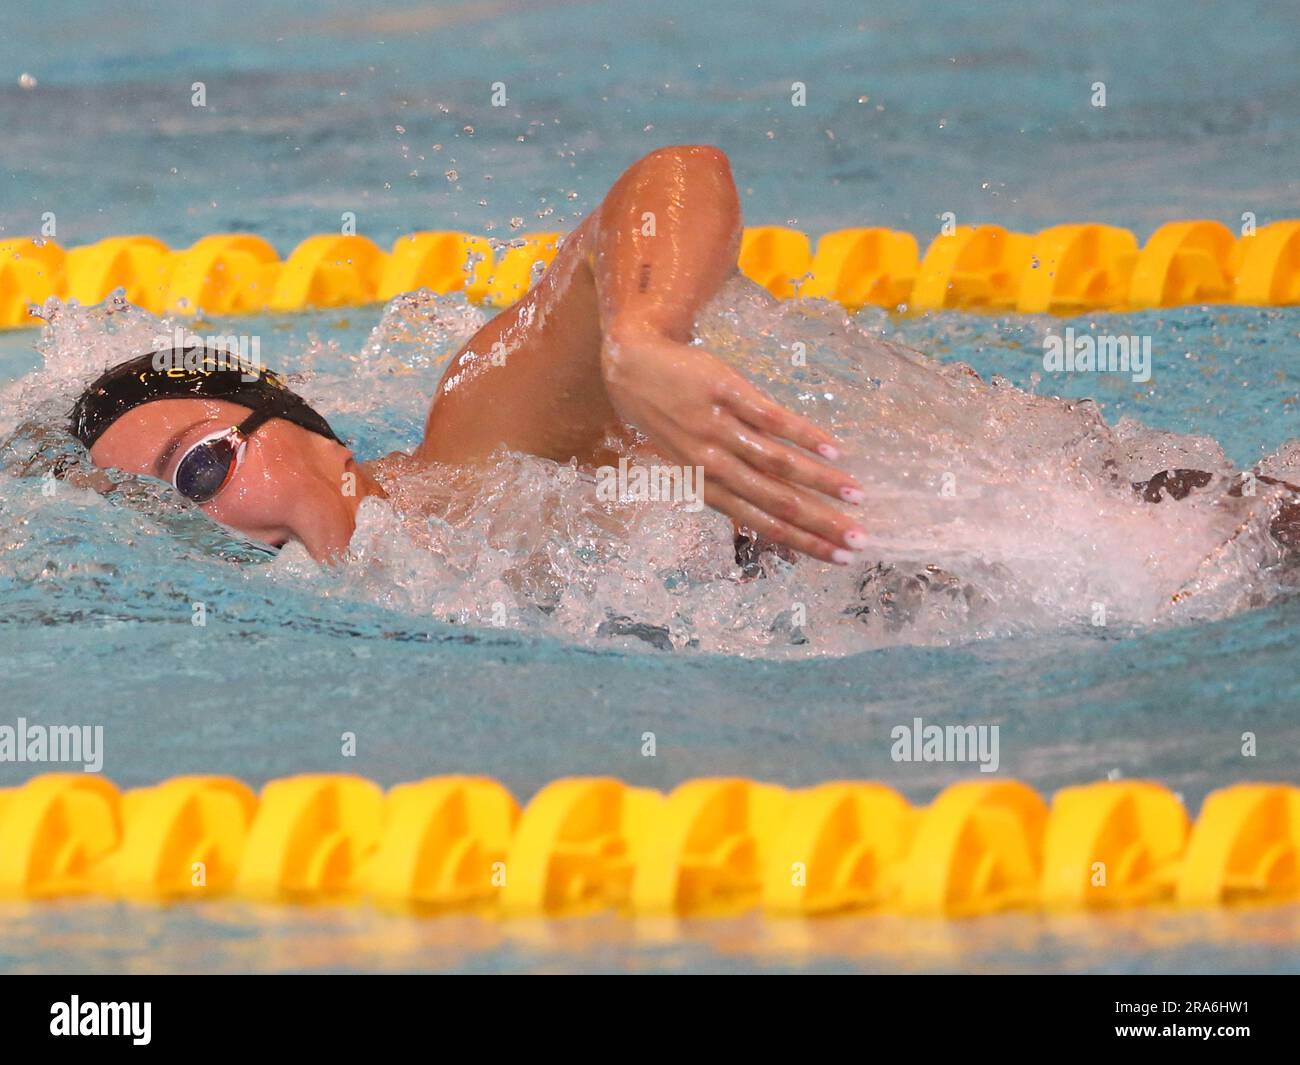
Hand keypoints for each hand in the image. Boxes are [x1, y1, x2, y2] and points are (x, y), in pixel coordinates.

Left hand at [600, 322, 867, 563]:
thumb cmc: (667, 421)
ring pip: (777, 462)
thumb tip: (775, 514)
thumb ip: (728, 488)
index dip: (803, 542)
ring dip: (821, 481)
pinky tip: (833, 449)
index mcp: (706, 487)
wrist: (634, 367)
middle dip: (821, 522)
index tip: (839, 557)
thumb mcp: (689, 463)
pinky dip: (804, 435)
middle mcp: (713, 464)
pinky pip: (771, 418)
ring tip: (856, 493)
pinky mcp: (727, 393)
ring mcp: (719, 428)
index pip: (763, 523)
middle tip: (859, 539)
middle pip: (777, 500)